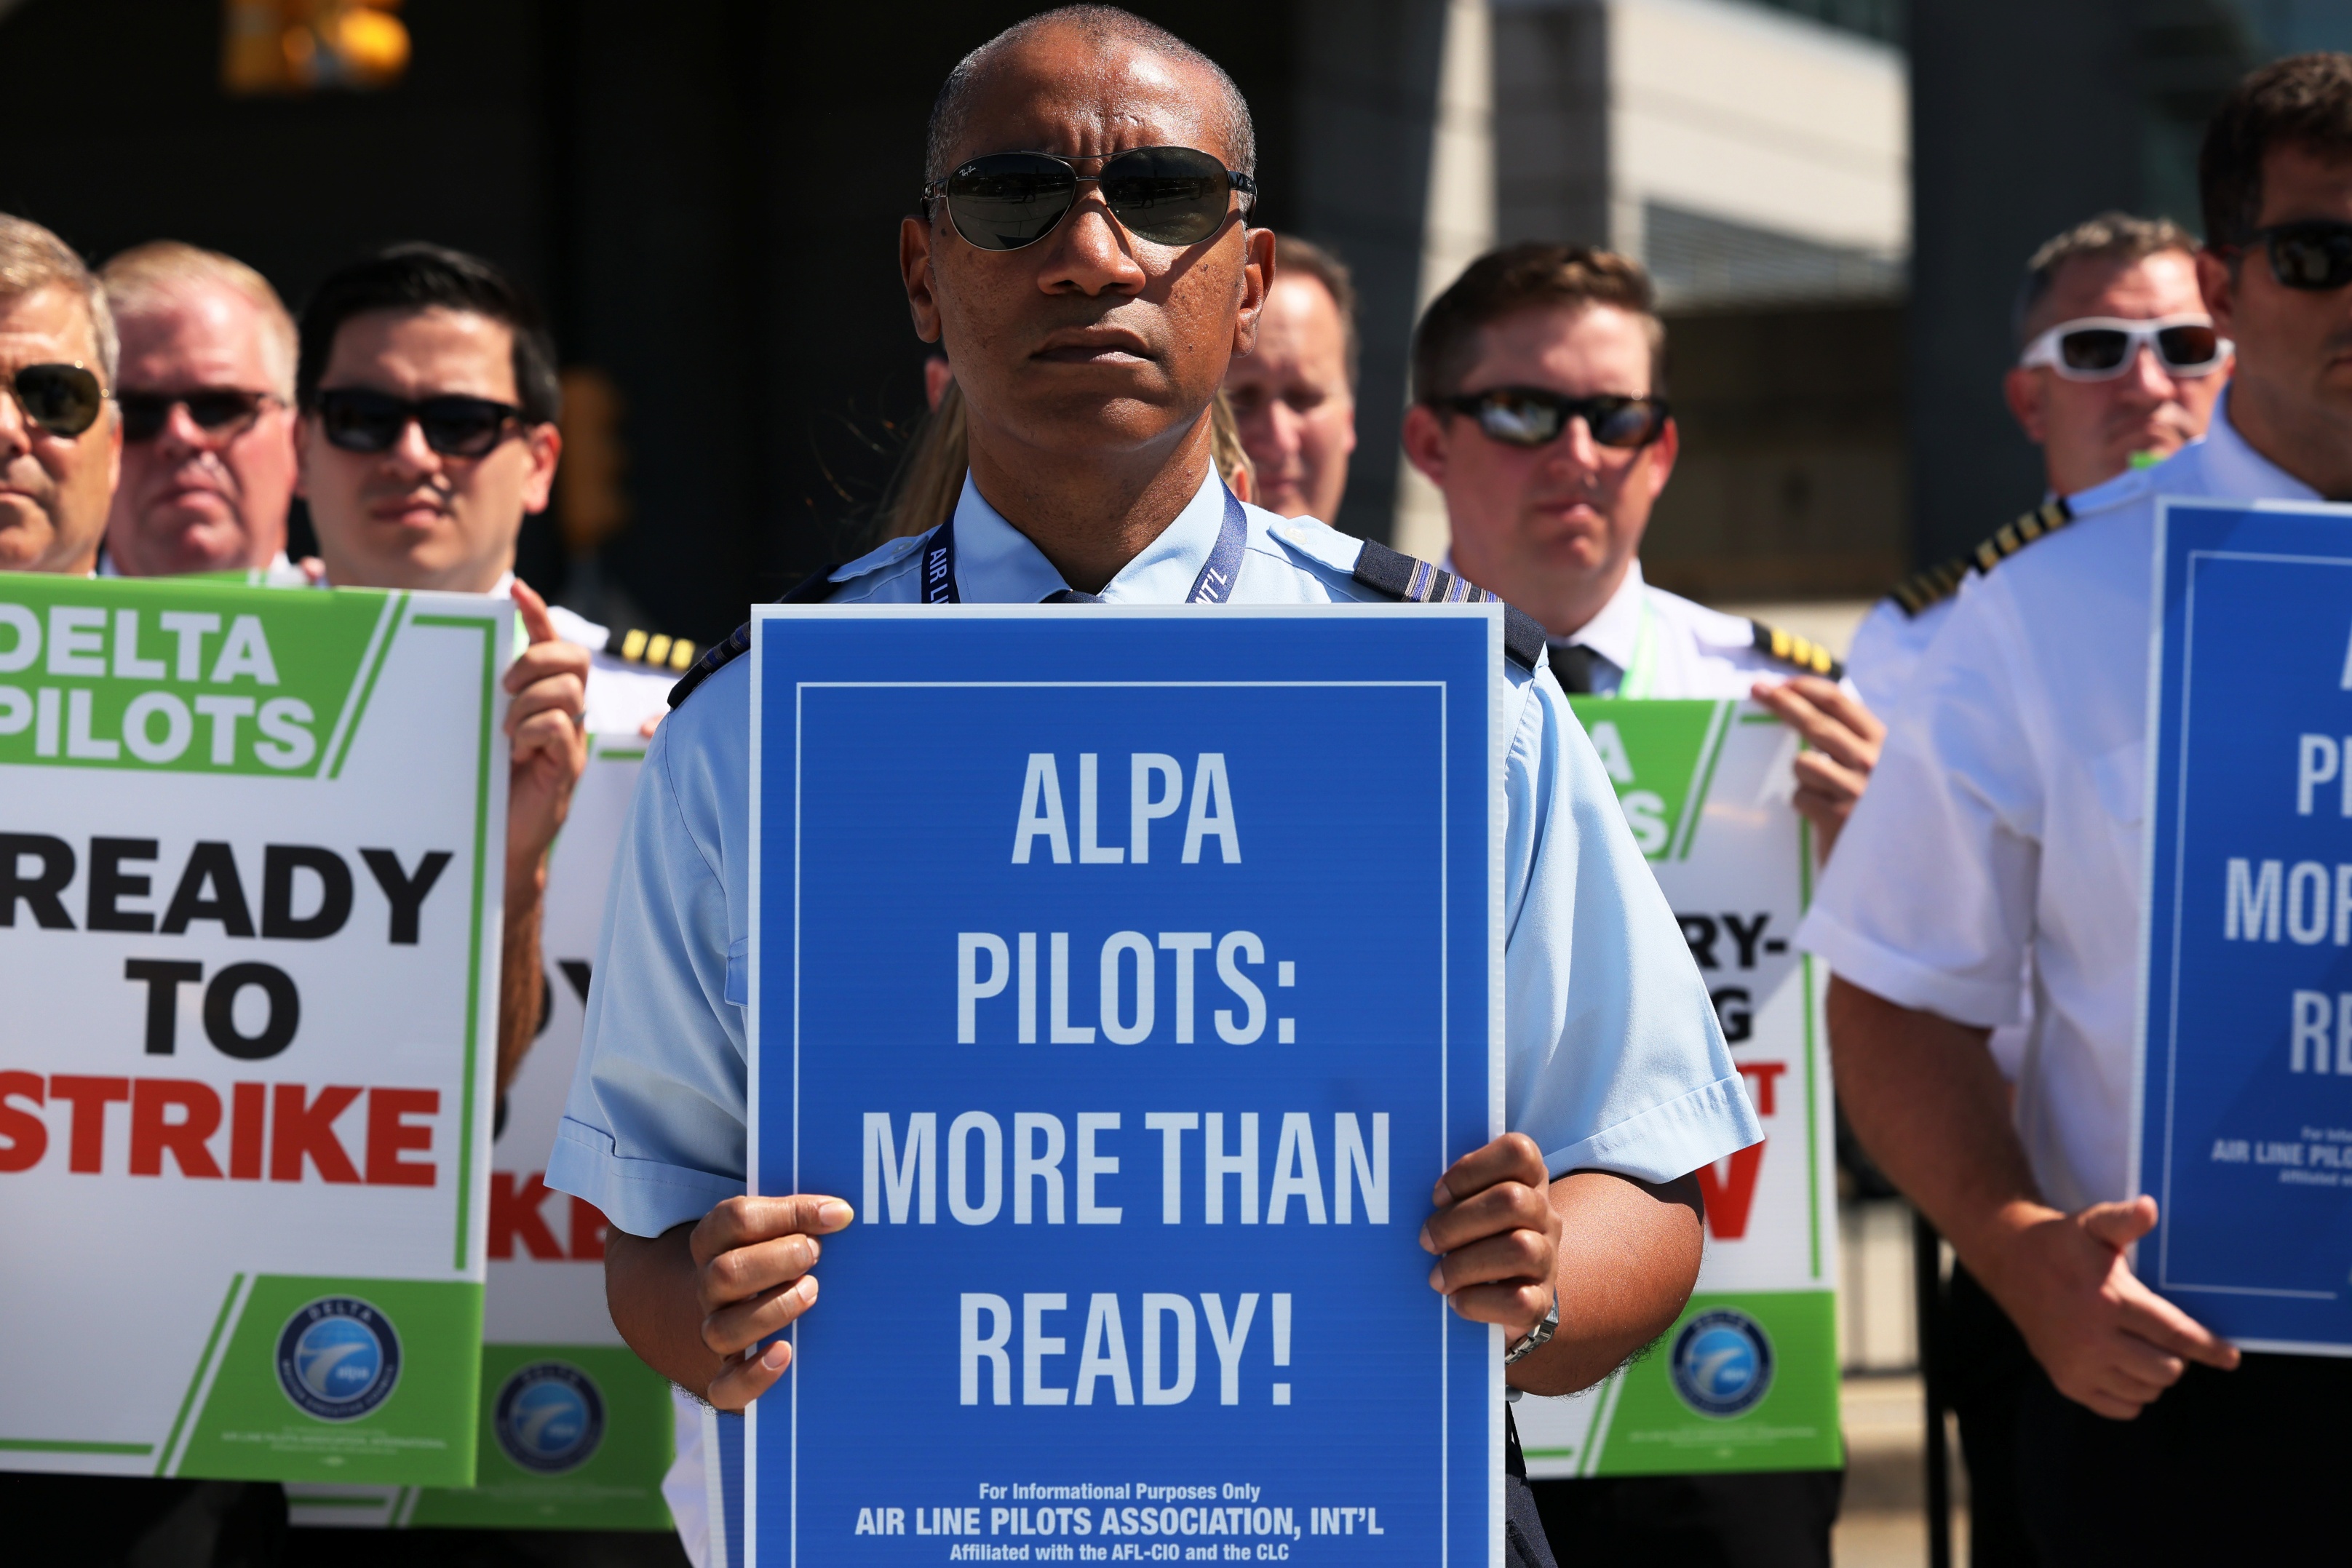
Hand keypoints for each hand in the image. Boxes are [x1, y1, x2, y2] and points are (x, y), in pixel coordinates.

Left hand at [504, 579, 589, 888]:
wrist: (500, 845)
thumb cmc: (486, 785)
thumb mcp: (482, 728)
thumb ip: (485, 697)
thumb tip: (455, 655)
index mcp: (544, 698)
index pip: (552, 641)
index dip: (538, 612)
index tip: (516, 588)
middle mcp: (565, 713)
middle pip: (574, 658)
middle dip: (537, 659)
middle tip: (504, 684)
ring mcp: (570, 740)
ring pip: (568, 691)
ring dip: (529, 701)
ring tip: (505, 728)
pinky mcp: (567, 767)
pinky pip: (560, 728)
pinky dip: (533, 730)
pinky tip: (514, 749)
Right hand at [690, 1194, 854, 1408]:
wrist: (740, 1309)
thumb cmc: (774, 1259)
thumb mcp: (778, 1229)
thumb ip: (802, 1217)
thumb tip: (841, 1213)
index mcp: (715, 1241)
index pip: (736, 1218)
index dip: (789, 1212)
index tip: (838, 1214)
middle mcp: (709, 1287)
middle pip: (725, 1273)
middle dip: (779, 1259)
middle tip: (816, 1253)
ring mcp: (715, 1331)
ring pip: (723, 1329)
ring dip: (774, 1309)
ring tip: (812, 1292)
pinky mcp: (726, 1375)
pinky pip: (725, 1387)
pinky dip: (753, 1375)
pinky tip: (785, 1354)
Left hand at [1419, 1133, 1561, 1340]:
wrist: (1504, 1295)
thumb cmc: (1470, 1238)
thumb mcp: (1465, 1206)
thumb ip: (1448, 1192)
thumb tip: (1398, 1187)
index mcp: (1527, 1181)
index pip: (1518, 1152)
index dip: (1472, 1169)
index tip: (1436, 1195)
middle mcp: (1545, 1216)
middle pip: (1513, 1201)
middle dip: (1457, 1221)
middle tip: (1426, 1241)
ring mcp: (1547, 1259)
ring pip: (1520, 1248)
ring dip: (1465, 1263)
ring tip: (1437, 1277)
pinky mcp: (1541, 1302)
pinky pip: (1519, 1301)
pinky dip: (1478, 1301)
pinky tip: (1456, 1300)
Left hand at [1750, 675, 1882, 857]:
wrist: (1900, 868)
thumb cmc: (1884, 813)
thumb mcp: (1883, 770)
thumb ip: (1855, 742)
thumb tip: (1807, 709)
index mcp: (1887, 745)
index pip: (1841, 702)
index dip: (1806, 689)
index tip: (1781, 685)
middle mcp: (1874, 763)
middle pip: (1816, 723)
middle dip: (1783, 704)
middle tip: (1757, 689)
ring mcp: (1856, 790)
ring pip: (1802, 763)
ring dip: (1802, 775)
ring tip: (1822, 793)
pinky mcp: (1837, 818)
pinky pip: (1799, 796)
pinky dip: (1803, 804)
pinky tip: (1821, 816)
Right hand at [1977, 1195, 2237, 1419]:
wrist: (2010, 1263)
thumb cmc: (2063, 1244)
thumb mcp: (2094, 1224)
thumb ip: (2125, 1219)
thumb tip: (2150, 1208)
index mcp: (2109, 1301)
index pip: (2175, 1334)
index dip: (2208, 1347)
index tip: (2230, 1357)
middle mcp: (2094, 1339)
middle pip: (2166, 1369)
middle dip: (2176, 1357)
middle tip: (2164, 1338)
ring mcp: (2079, 1365)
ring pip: (2146, 1390)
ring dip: (2154, 1375)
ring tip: (2142, 1349)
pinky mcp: (2068, 1381)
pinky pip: (2121, 1407)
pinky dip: (2132, 1394)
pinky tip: (2124, 1367)